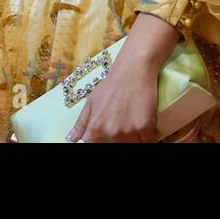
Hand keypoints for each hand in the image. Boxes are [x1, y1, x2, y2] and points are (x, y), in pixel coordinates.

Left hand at [65, 16, 177, 141]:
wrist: (132, 70)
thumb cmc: (110, 85)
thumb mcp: (90, 102)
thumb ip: (81, 123)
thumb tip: (71, 138)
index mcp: (95, 129)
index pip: (96, 147)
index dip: (102, 141)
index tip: (106, 134)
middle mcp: (111, 133)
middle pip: (115, 147)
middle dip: (117, 138)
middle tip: (120, 122)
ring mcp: (129, 132)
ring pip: (132, 145)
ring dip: (133, 138)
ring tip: (130, 120)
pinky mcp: (146, 128)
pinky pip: (148, 141)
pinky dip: (146, 135)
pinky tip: (142, 121)